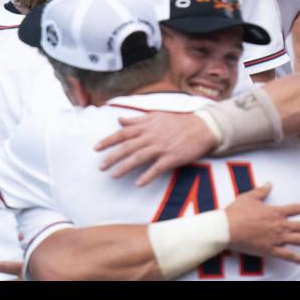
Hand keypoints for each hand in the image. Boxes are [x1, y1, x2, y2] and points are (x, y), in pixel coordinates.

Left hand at [94, 112, 215, 185]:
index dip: (108, 140)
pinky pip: (157, 168)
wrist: (203, 128)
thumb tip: (119, 119)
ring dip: (125, 167)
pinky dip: (147, 176)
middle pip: (127, 147)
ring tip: (114, 175)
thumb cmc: (179, 122)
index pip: (123, 133)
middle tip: (101, 167)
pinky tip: (139, 183)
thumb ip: (137, 120)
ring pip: (139, 158)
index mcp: (147, 126)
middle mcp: (152, 137)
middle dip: (112, 157)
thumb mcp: (156, 116)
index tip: (96, 148)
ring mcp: (162, 147)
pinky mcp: (173, 157)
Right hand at [224, 183, 299, 264]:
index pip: (298, 208)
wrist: (225, 229)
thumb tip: (269, 183)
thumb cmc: (235, 213)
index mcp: (276, 211)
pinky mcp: (270, 250)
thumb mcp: (249, 197)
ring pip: (299, 241)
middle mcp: (280, 225)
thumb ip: (261, 191)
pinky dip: (298, 259)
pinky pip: (288, 255)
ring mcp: (276, 238)